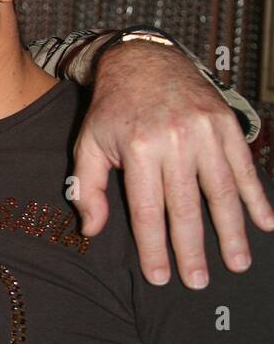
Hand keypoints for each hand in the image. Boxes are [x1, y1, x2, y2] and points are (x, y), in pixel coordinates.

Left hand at [72, 41, 273, 287]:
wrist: (143, 61)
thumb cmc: (112, 110)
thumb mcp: (88, 143)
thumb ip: (88, 188)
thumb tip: (91, 231)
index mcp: (137, 149)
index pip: (147, 210)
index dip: (154, 247)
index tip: (160, 277)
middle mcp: (175, 141)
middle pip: (186, 208)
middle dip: (193, 250)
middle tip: (199, 282)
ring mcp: (205, 133)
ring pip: (221, 192)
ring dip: (231, 231)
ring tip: (236, 263)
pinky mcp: (227, 124)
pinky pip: (244, 168)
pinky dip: (257, 197)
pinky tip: (265, 224)